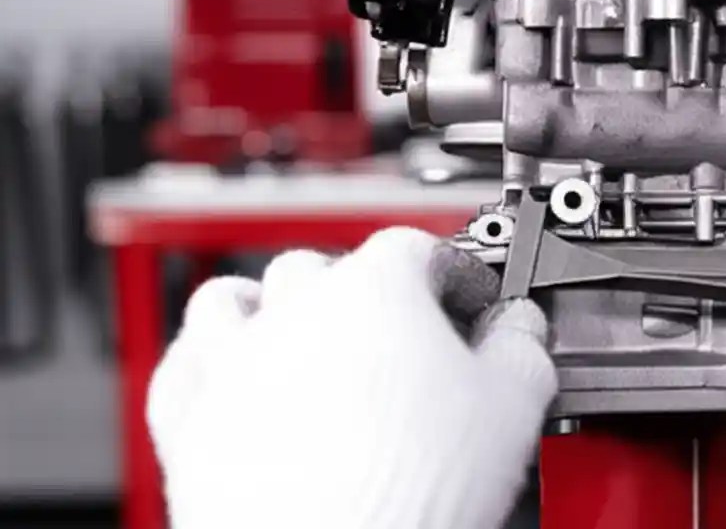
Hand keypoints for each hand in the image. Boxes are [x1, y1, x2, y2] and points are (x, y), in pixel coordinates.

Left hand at [146, 227, 556, 528]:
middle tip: (402, 338)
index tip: (472, 305)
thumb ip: (523, 348)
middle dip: (366, 292)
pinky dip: (213, 361)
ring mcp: (234, 360)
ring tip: (306, 338)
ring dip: (272, 309)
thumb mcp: (512, 407)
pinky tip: (240, 379)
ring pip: (236, 296)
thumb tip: (522, 329)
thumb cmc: (411, 492)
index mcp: (376, 290)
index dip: (455, 276)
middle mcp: (295, 309)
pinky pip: (186, 362)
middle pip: (328, 265)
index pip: (418, 250)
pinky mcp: (190, 417)